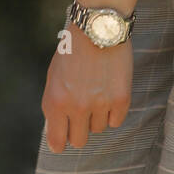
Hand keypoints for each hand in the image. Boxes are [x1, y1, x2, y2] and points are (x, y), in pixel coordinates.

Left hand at [42, 23, 132, 152]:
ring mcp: (100, 105)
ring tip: (93, 94)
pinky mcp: (121, 100)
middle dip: (77, 131)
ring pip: (98, 129)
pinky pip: (115, 121)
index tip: (60, 145)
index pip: (57, 139)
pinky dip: (111, 113)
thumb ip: (54, 103)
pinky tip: (107, 94)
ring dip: (95, 117)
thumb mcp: (53, 76)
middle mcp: (76, 106)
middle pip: (79, 140)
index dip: (58, 144)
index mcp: (55, 100)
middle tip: (79, 117)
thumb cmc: (72, 51)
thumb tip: (56, 131)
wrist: (96, 29)